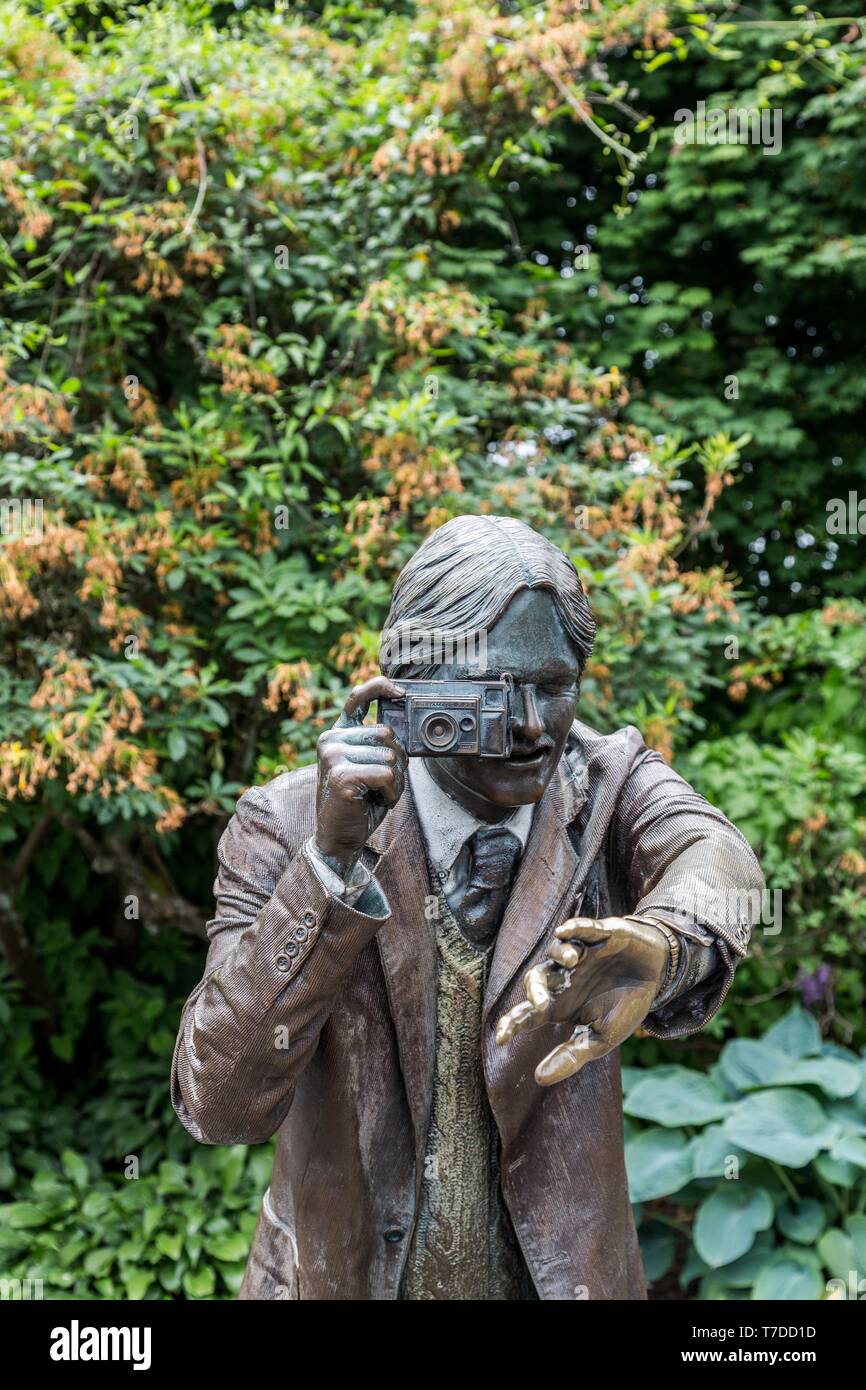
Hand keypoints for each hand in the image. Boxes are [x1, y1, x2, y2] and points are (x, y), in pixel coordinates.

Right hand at [314, 675, 407, 874]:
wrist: (339, 837)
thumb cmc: (359, 803)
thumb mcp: (368, 767)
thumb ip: (378, 745)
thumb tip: (403, 728)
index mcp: (337, 735)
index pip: (358, 698)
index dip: (380, 688)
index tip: (401, 691)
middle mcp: (330, 740)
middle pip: (387, 733)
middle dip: (397, 762)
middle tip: (383, 785)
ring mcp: (332, 757)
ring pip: (390, 756)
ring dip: (395, 781)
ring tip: (377, 795)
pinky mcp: (341, 776)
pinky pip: (386, 775)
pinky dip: (391, 792)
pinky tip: (376, 802)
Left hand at [495, 916, 669, 1085]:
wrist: (657, 973)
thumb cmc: (625, 1005)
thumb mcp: (601, 1039)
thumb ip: (571, 1056)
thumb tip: (539, 1078)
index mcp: (561, 1003)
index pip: (529, 1012)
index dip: (513, 1022)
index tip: (501, 1038)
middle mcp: (565, 977)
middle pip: (536, 978)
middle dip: (535, 989)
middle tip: (541, 1004)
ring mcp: (581, 954)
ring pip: (555, 950)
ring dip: (559, 954)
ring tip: (572, 960)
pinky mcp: (601, 935)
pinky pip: (583, 928)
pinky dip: (574, 928)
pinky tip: (565, 931)